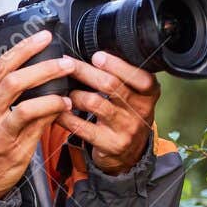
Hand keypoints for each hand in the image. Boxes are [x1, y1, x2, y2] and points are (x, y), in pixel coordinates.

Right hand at [0, 30, 75, 197]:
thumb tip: (24, 72)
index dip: (23, 50)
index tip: (43, 37)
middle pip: (13, 80)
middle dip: (43, 66)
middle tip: (64, 61)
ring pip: (26, 103)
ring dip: (52, 90)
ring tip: (68, 84)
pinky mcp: (14, 147)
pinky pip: (37, 125)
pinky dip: (52, 111)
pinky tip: (64, 106)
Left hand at [58, 52, 160, 173]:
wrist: (129, 154)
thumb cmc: (125, 115)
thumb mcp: (132, 96)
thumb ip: (120, 77)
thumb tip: (90, 53)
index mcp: (149, 94)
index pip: (140, 77)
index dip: (117, 65)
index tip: (96, 56)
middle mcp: (141, 111)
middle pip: (111, 85)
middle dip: (84, 71)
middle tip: (65, 64)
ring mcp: (126, 129)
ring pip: (94, 103)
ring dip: (73, 94)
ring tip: (63, 90)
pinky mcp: (110, 144)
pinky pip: (82, 127)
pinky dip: (65, 116)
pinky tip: (57, 110)